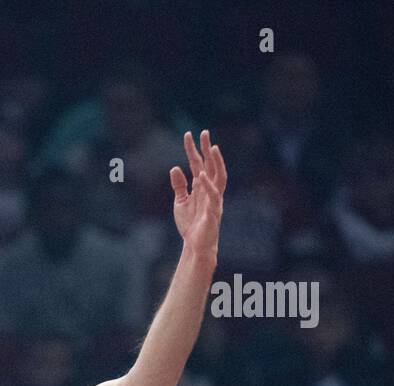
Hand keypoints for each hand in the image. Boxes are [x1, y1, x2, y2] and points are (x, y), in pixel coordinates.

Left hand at [169, 130, 225, 257]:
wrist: (195, 245)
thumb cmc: (190, 223)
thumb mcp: (180, 202)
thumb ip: (179, 185)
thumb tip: (174, 168)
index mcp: (200, 186)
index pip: (198, 163)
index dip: (193, 149)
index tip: (188, 134)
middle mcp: (209, 189)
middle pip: (211, 165)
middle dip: (208, 149)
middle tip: (205, 132)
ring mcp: (214, 199)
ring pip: (219, 176)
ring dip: (216, 162)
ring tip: (212, 148)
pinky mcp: (214, 211)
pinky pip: (213, 195)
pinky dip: (208, 185)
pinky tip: (202, 175)